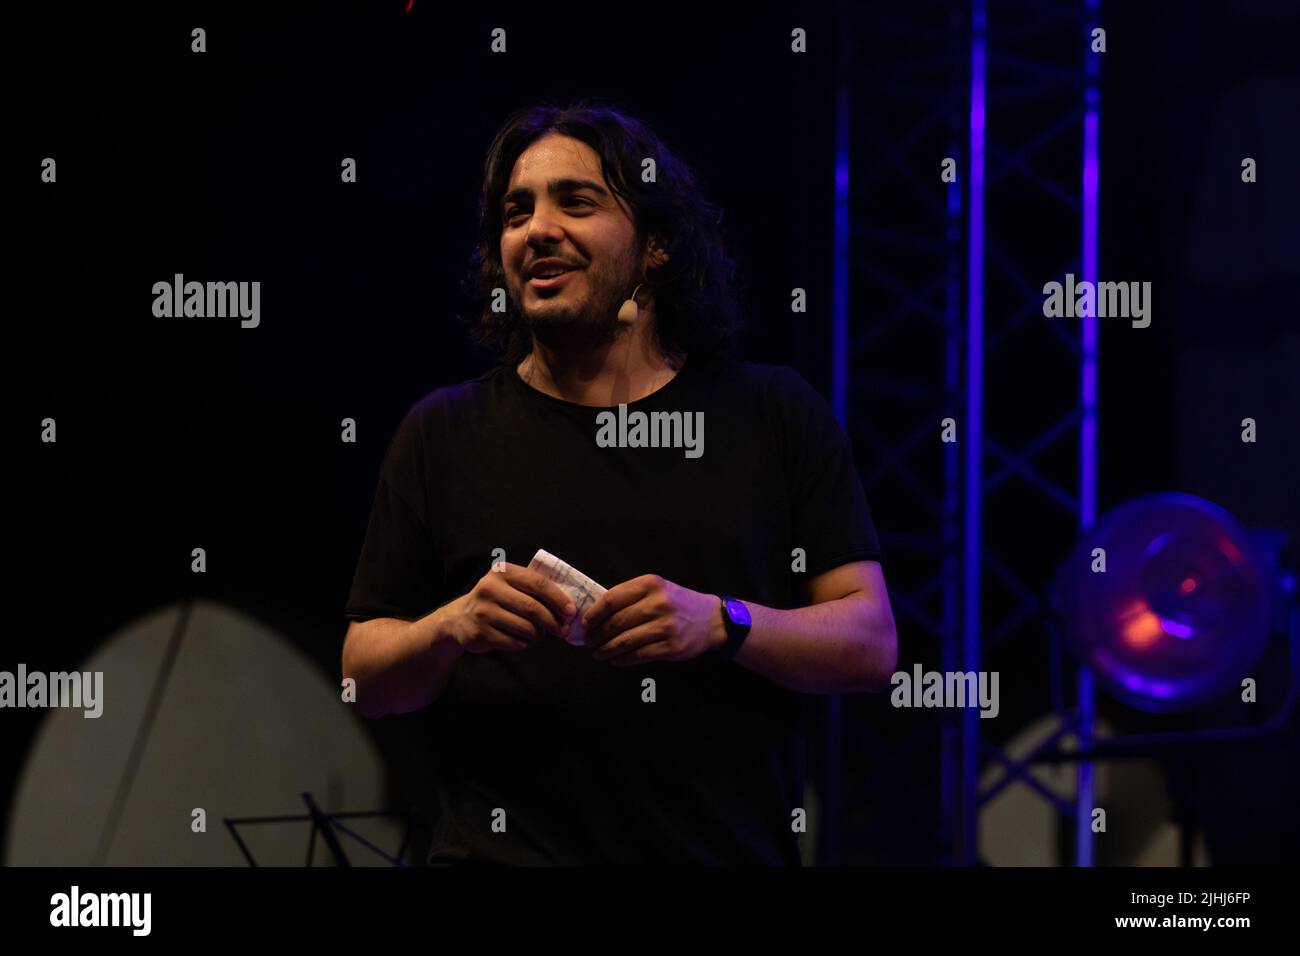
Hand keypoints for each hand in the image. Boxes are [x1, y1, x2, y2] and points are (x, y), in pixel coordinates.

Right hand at [439, 563, 576, 653]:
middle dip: (553, 621)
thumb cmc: (496, 601)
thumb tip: (568, 607)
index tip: (571, 611)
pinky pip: (515, 642)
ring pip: (526, 628)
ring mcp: (483, 611)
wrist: (459, 620)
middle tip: (563, 630)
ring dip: (538, 634)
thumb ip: (534, 589)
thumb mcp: (509, 585)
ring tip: (537, 633)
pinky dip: (524, 643)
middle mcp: (490, 588)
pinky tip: (521, 639)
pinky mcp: (481, 632)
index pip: (538, 583)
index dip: (558, 598)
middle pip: (533, 608)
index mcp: (503, 571)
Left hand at [582, 574, 724, 664]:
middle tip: (589, 642)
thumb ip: (630, 596)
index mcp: (650, 584)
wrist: (712, 620)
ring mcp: (666, 626)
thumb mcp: (657, 589)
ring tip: (598, 653)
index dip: (594, 614)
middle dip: (597, 635)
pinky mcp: (671, 647)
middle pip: (616, 622)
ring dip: (606, 650)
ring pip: (625, 641)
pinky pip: (638, 655)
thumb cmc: (677, 603)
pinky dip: (622, 659)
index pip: (612, 599)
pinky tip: (615, 660)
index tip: (584, 624)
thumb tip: (596, 614)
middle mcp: (658, 603)